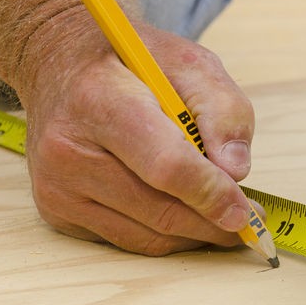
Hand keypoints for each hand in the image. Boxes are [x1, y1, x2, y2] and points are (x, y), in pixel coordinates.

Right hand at [21, 19, 254, 255]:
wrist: (57, 64)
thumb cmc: (131, 64)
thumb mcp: (189, 63)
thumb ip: (223, 110)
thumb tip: (236, 171)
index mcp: (99, 101)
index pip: (165, 165)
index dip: (211, 193)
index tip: (246, 210)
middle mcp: (67, 149)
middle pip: (158, 209)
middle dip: (212, 222)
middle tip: (249, 222)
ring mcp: (56, 186)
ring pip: (145, 236)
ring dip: (193, 235)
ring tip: (222, 219)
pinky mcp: (56, 211)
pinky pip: (125, 241)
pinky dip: (163, 235)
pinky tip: (183, 215)